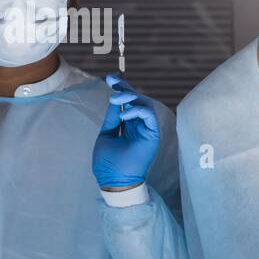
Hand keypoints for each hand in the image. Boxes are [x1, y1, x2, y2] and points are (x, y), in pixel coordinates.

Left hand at [91, 74, 159, 190]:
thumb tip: (114, 99)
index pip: (128, 102)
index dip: (121, 88)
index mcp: (128, 126)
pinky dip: (137, 110)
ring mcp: (146, 130)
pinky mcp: (152, 135)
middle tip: (112, 81)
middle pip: (137, 99)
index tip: (110, 78)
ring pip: (145, 104)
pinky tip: (124, 115)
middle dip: (125, 87)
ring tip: (116, 98)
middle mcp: (139, 126)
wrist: (113, 181)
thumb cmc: (108, 162)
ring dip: (130, 97)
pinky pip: (149, 115)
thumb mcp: (107, 134)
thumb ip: (113, 117)